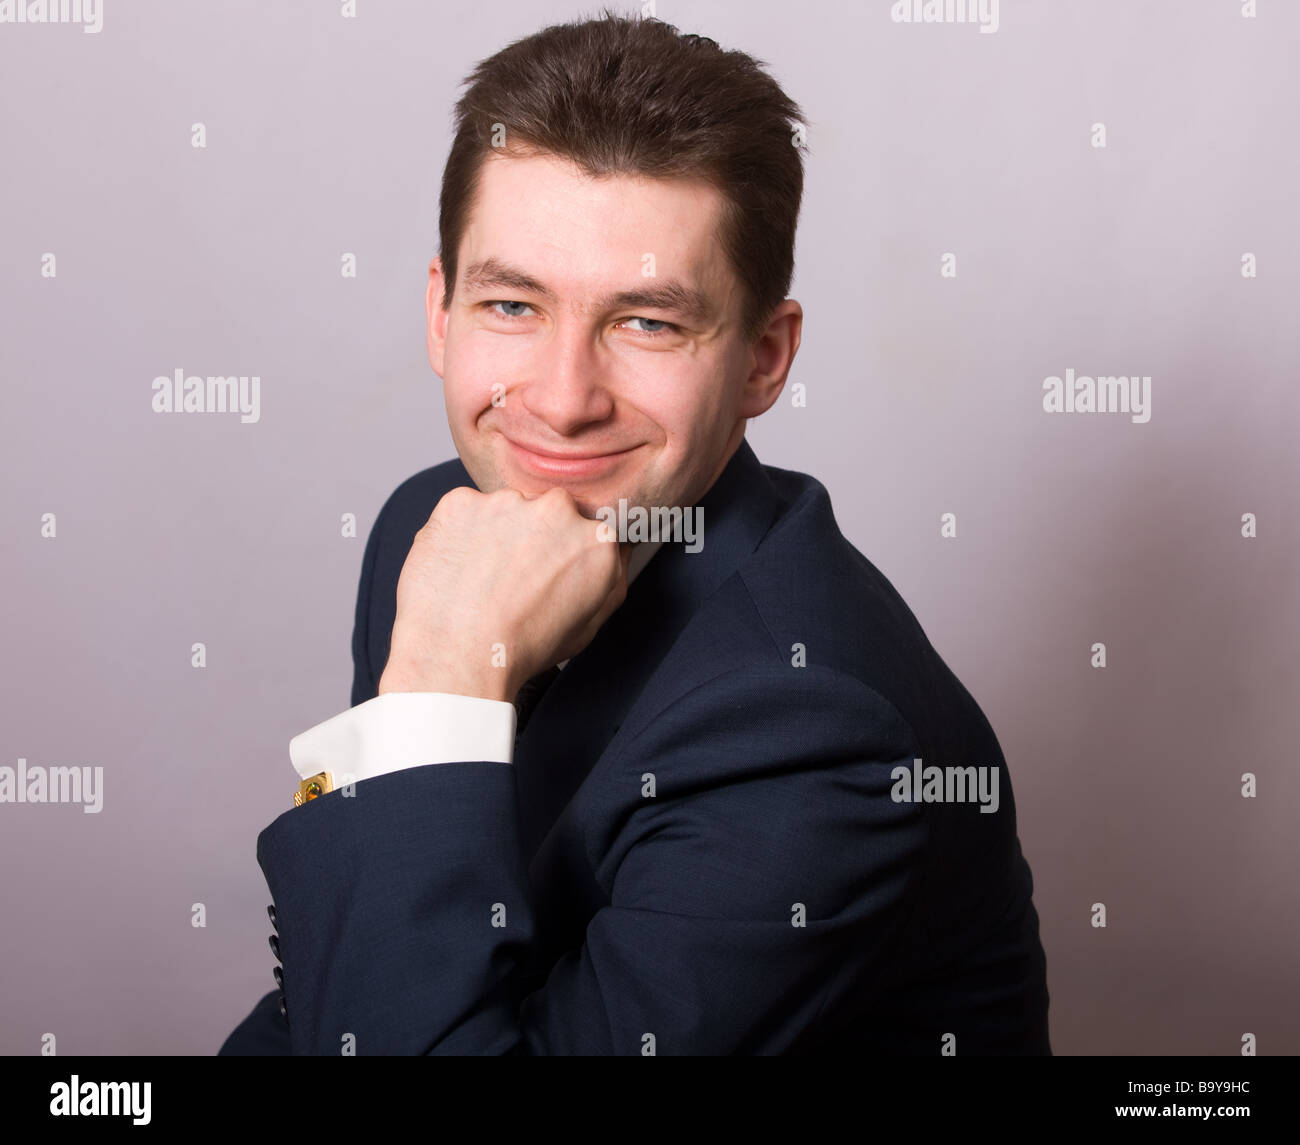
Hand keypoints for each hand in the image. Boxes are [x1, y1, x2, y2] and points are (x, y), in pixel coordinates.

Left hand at [377, 485, 630, 701]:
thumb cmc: (523, 650)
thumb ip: (613, 578)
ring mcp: (506, 502)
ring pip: (504, 508)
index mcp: (596, 539)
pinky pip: (463, 510)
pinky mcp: (461, 503)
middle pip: (548, 511)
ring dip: (496, 532)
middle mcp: (556, 510)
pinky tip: (457, 568)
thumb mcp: (588, 625)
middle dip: (534, 535)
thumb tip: (620, 548)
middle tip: (512, 577)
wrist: (459, 658)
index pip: (586, 529)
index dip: (564, 553)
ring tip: (480, 578)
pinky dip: (459, 533)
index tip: (547, 573)